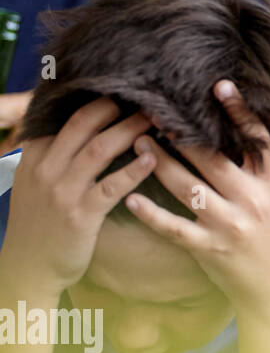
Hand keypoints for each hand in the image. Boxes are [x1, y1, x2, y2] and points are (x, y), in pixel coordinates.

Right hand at [0, 99, 154, 290]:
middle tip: (148, 95)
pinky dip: (134, 170)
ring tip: (157, 119)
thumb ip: (56, 152)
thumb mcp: (37, 180)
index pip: (64, 115)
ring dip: (132, 131)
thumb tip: (87, 124)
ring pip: (101, 149)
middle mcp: (46, 167)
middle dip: (118, 106)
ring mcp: (62, 191)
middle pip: (84, 123)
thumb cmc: (41, 220)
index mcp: (35, 155)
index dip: (94, 98)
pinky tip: (152, 159)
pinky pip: (112, 186)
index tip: (123, 86)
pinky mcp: (81, 215)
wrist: (28, 265)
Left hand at [124, 81, 269, 320]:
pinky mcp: (207, 248)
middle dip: (185, 135)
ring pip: (188, 188)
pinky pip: (173, 228)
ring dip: (160, 163)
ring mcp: (228, 226)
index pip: (259, 141)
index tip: (220, 87)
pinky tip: (129, 197)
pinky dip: (150, 214)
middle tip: (158, 113)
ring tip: (139, 142)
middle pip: (214, 160)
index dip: (240, 112)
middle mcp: (252, 202)